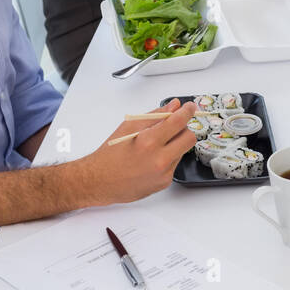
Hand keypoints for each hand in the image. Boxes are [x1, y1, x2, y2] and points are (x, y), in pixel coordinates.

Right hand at [83, 99, 197, 205]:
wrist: (100, 181)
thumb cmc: (110, 154)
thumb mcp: (129, 126)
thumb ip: (155, 115)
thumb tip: (174, 106)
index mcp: (149, 141)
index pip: (179, 121)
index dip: (187, 111)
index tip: (190, 107)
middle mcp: (159, 159)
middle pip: (189, 138)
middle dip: (184, 129)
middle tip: (174, 127)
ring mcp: (163, 173)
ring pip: (182, 151)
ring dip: (175, 144)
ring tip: (155, 146)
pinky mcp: (164, 182)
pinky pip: (175, 164)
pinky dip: (168, 158)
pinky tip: (152, 159)